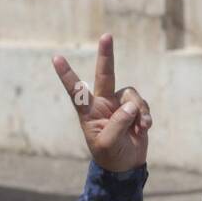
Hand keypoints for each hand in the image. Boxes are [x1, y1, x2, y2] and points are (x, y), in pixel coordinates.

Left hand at [52, 33, 152, 172]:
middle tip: (106, 36)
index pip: (76, 90)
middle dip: (106, 55)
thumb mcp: (108, 143)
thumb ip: (118, 123)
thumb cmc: (110, 154)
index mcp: (89, 111)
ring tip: (140, 128)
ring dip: (138, 111)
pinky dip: (146, 116)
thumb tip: (130, 104)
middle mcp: (103, 103)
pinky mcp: (135, 109)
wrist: (126, 164)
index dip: (66, 74)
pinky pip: (142, 105)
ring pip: (131, 94)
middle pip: (105, 74)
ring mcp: (119, 104)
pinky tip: (144, 129)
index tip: (55, 58)